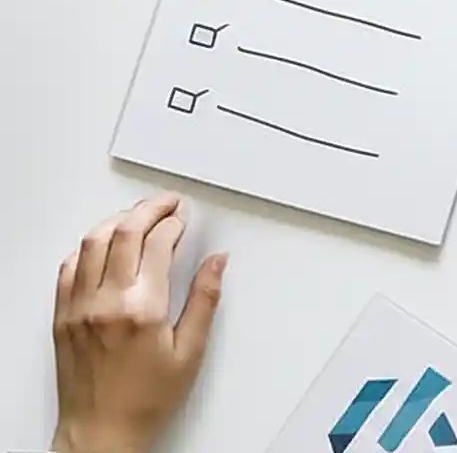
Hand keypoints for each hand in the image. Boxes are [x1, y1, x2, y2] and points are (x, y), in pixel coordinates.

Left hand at [51, 194, 227, 452]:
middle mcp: (106, 303)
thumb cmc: (146, 400)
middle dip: (148, 210)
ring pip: (91, 243)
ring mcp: (78, 307)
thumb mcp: (190, 351)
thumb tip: (216, 262)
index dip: (174, 224)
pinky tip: (101, 247)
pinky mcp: (62, 316)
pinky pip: (68, 268)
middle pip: (123, 232)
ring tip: (135, 218)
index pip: (157, 245)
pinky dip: (86, 248)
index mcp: (142, 310)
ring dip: (116, 222)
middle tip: (165, 205)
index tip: (183, 220)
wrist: (102, 431)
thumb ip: (204, 300)